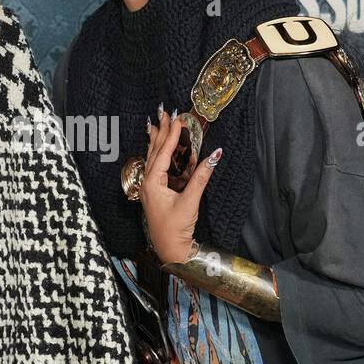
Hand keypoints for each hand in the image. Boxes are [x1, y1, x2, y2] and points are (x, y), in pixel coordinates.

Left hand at [141, 105, 221, 264]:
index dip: (171, 135)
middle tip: (165, 113)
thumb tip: (215, 155)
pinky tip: (159, 149)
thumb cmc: (176, 228)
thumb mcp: (190, 201)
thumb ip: (201, 176)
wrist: (170, 250)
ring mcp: (150, 188)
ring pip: (153, 158)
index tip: (178, 119)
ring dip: (157, 140)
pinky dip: (157, 154)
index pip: (162, 153)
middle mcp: (148, 183)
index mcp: (153, 183)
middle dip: (161, 132)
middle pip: (154, 152)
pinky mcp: (155, 193)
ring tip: (158, 124)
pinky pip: (155, 167)